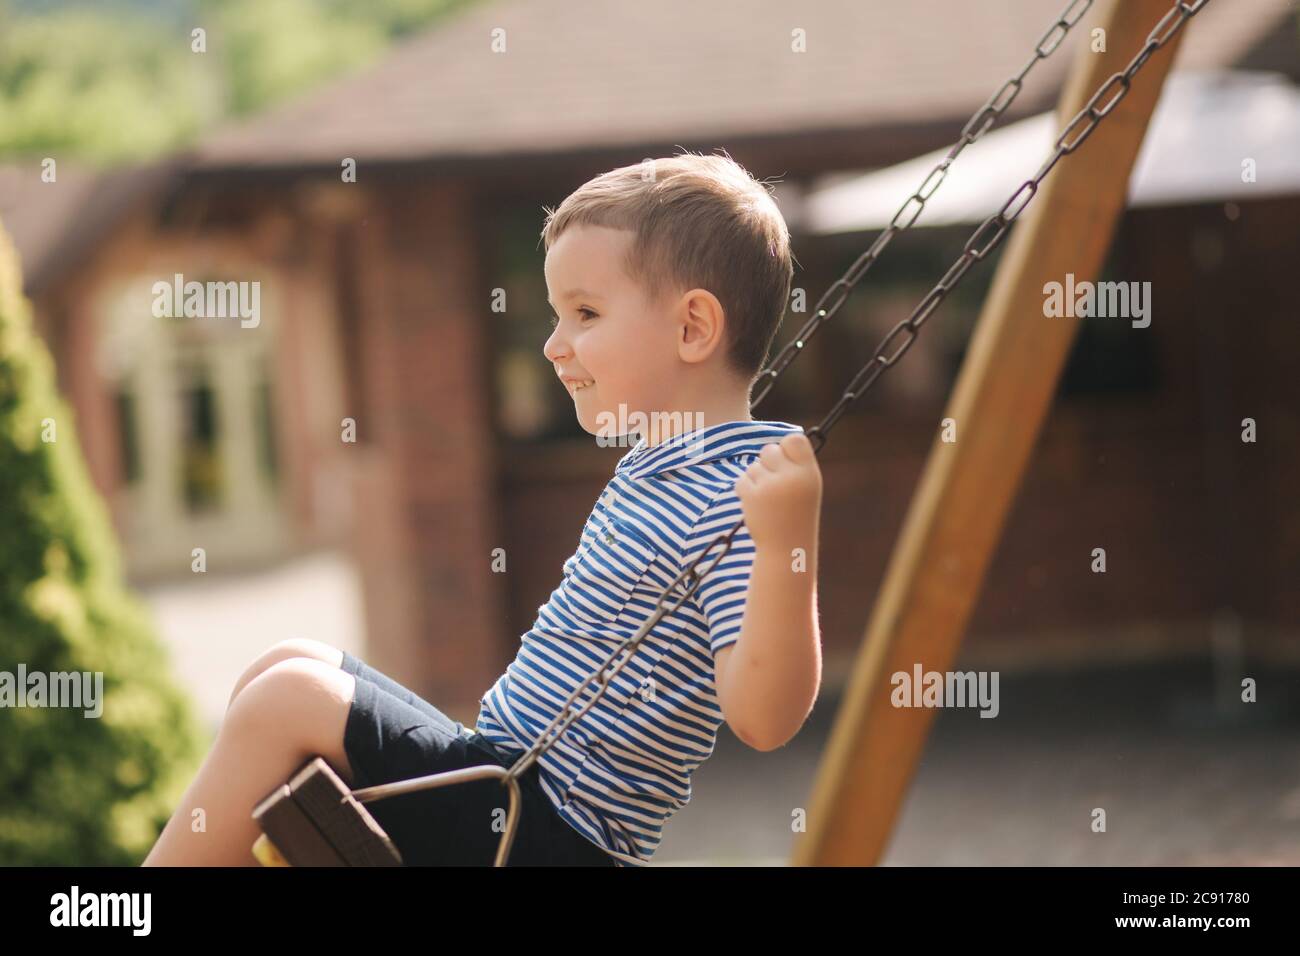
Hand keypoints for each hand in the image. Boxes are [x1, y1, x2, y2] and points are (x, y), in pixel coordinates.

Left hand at [734, 432, 822, 551]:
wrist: (787, 548)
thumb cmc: (797, 515)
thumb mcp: (806, 487)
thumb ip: (796, 465)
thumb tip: (780, 442)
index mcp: (809, 473)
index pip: (795, 439)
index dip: (786, 447)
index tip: (787, 462)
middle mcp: (791, 477)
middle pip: (770, 449)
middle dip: (767, 463)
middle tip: (774, 484)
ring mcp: (770, 486)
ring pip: (754, 466)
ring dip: (757, 479)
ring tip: (769, 500)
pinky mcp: (752, 496)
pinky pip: (742, 480)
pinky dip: (746, 490)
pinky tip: (758, 505)